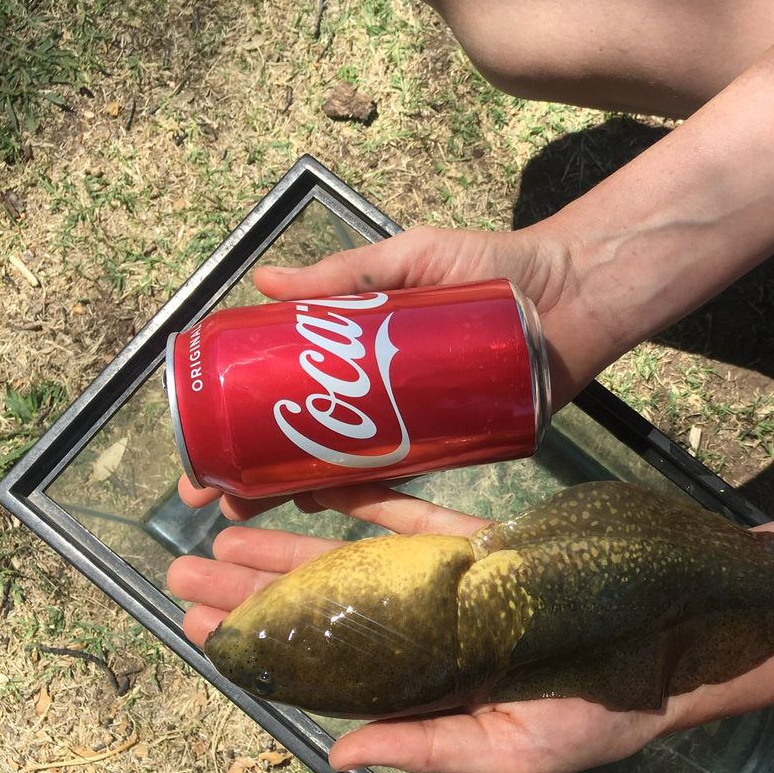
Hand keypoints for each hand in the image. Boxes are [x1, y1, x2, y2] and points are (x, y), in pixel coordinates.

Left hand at [167, 483, 673, 772]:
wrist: (679, 639)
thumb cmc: (603, 710)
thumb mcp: (515, 753)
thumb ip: (429, 747)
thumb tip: (340, 756)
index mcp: (429, 687)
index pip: (328, 669)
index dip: (269, 650)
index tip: (204, 632)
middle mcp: (429, 632)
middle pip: (326, 606)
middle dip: (256, 590)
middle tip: (181, 571)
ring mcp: (454, 582)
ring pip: (357, 557)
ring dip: (291, 543)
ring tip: (222, 530)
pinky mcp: (484, 541)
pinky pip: (415, 513)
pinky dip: (366, 500)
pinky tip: (316, 486)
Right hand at [179, 221, 619, 518]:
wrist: (573, 290)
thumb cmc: (492, 265)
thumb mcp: (412, 257)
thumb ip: (348, 270)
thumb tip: (262, 282)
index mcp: (364, 357)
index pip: (292, 395)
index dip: (242, 423)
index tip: (200, 447)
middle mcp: (385, 399)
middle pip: (309, 446)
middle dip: (258, 476)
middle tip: (218, 501)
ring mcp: (421, 428)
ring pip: (351, 473)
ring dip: (303, 495)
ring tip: (261, 510)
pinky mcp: (462, 447)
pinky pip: (412, 481)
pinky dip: (375, 503)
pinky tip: (333, 515)